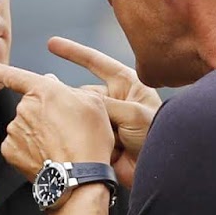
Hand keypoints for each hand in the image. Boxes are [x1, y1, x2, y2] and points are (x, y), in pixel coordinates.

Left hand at [0, 62, 115, 180]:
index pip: (15, 76)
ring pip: (24, 126)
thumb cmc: (90, 141)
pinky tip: (46, 156)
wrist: (79, 177)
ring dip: (37, 133)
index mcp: (44, 91)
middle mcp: (25, 107)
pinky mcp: (10, 150)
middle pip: (30, 106)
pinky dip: (29, 150)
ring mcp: (15, 129)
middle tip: (64, 130)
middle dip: (43, 114)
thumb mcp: (93, 104)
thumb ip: (71, 89)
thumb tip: (56, 86)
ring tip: (58, 146)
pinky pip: (18, 145)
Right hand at [49, 36, 160, 162]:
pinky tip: (80, 142)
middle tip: (61, 106)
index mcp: (128, 86)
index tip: (53, 44)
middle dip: (74, 101)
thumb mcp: (134, 114)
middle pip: (84, 93)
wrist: (162, 170)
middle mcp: (116, 101)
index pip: (97, 63)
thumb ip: (104, 104)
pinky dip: (80, 137)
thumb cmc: (158, 136)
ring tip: (83, 131)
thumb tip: (76, 100)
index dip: (75, 53)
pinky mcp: (102, 140)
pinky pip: (83, 133)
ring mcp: (108, 121)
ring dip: (79, 121)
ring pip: (81, 114)